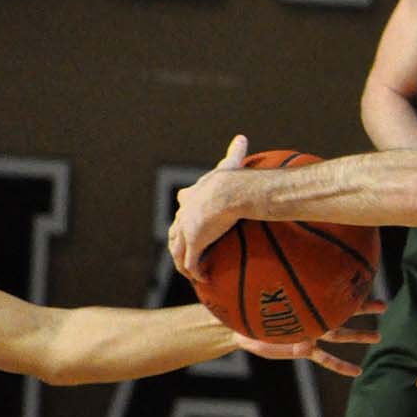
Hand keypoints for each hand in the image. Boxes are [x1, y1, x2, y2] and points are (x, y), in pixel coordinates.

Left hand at [169, 135, 250, 280]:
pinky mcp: (194, 244)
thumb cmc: (230, 179)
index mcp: (191, 197)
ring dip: (183, 262)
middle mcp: (183, 215)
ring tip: (191, 272)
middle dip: (178, 242)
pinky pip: (191, 262)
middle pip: (174, 231)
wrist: (227, 192)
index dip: (185, 214)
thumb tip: (241, 137)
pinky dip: (195, 271)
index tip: (188, 222)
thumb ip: (235, 152)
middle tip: (185, 252)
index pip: (184, 205)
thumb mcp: (230, 164)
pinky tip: (202, 278)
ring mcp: (187, 231)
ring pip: (178, 251)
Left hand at [233, 299, 385, 376]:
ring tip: (379, 336)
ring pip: (340, 334)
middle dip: (363, 308)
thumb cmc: (249, 309)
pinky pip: (326, 359)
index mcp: (305, 302)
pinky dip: (340, 365)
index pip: (331, 293)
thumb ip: (276, 305)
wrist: (240, 330)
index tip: (366, 277)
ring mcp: (310, 333)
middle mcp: (311, 316)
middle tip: (384, 305)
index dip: (348, 287)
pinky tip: (358, 371)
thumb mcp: (262, 301)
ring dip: (358, 335)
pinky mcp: (304, 349)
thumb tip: (296, 328)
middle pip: (343, 312)